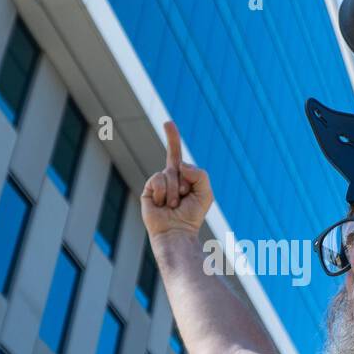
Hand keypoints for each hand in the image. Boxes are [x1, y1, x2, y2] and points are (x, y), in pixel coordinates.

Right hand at [141, 120, 212, 238]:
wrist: (177, 231)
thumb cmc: (192, 214)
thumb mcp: (206, 192)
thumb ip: (200, 174)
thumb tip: (180, 165)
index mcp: (181, 175)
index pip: (176, 153)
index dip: (172, 137)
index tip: (167, 122)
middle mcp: (168, 177)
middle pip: (174, 159)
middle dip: (181, 172)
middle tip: (184, 198)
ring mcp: (157, 183)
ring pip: (169, 173)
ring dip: (175, 192)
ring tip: (174, 205)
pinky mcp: (148, 191)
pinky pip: (158, 180)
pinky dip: (165, 193)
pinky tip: (163, 205)